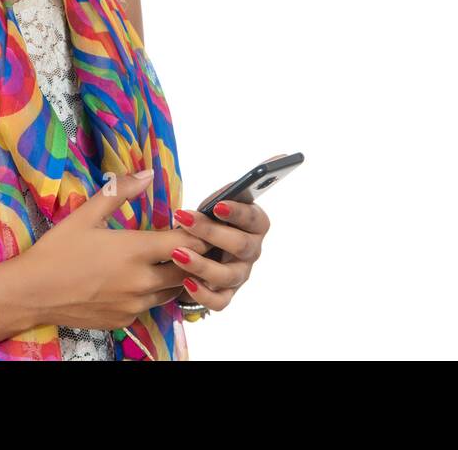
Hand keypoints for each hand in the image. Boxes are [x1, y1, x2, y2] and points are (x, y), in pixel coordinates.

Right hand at [21, 171, 211, 330]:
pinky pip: (149, 307)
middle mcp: (142, 282)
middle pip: (187, 271)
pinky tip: (135, 282)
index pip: (187, 244)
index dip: (196, 235)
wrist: (31, 293)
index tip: (195, 227)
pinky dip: (150, 295)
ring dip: (173, 277)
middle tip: (184, 244)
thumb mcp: (85, 215)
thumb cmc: (56, 251)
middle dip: (191, 258)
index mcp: (136, 251)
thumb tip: (147, 173)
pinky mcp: (125, 320)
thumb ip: (119, 192)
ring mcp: (135, 305)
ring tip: (163, 262)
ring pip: (171, 292)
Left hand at [169, 153, 282, 312]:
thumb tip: (280, 155)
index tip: (217, 205)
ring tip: (177, 253)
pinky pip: (220, 301)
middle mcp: (252, 250)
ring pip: (228, 275)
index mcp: (255, 224)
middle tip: (183, 220)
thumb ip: (235, 187)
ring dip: (202, 264)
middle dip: (211, 233)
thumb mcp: (217, 203)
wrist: (194, 252)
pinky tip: (186, 282)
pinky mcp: (226, 295)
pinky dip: (204, 294)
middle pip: (240, 245)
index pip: (253, 218)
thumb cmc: (208, 221)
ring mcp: (241, 274)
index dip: (237, 212)